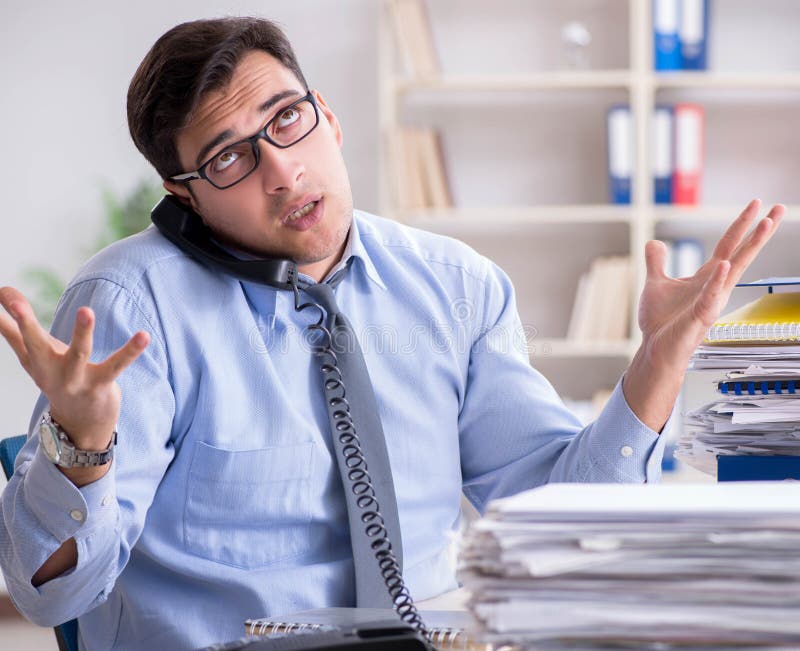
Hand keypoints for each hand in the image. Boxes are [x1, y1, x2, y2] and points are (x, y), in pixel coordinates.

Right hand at [0, 286, 149, 452]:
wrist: (79, 426)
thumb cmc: (56, 379)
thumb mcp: (33, 357)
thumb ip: (14, 329)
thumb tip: (0, 293)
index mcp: (35, 360)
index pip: (19, 333)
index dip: (13, 313)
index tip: (4, 292)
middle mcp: (51, 370)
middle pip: (35, 345)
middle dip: (25, 324)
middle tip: (16, 304)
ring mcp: (76, 379)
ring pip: (78, 353)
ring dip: (82, 333)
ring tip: (86, 310)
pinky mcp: (101, 385)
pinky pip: (117, 365)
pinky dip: (131, 351)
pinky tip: (144, 336)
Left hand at [623, 200, 783, 431]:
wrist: (654, 348)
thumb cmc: (661, 322)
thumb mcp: (655, 283)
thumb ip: (657, 262)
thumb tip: (655, 242)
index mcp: (706, 277)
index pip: (729, 245)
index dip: (742, 224)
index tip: (757, 203)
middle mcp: (715, 286)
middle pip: (742, 253)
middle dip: (760, 231)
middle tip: (778, 208)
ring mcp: (712, 300)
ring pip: (735, 270)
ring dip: (750, 247)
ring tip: (766, 225)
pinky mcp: (701, 316)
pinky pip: (711, 296)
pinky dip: (717, 281)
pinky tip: (724, 265)